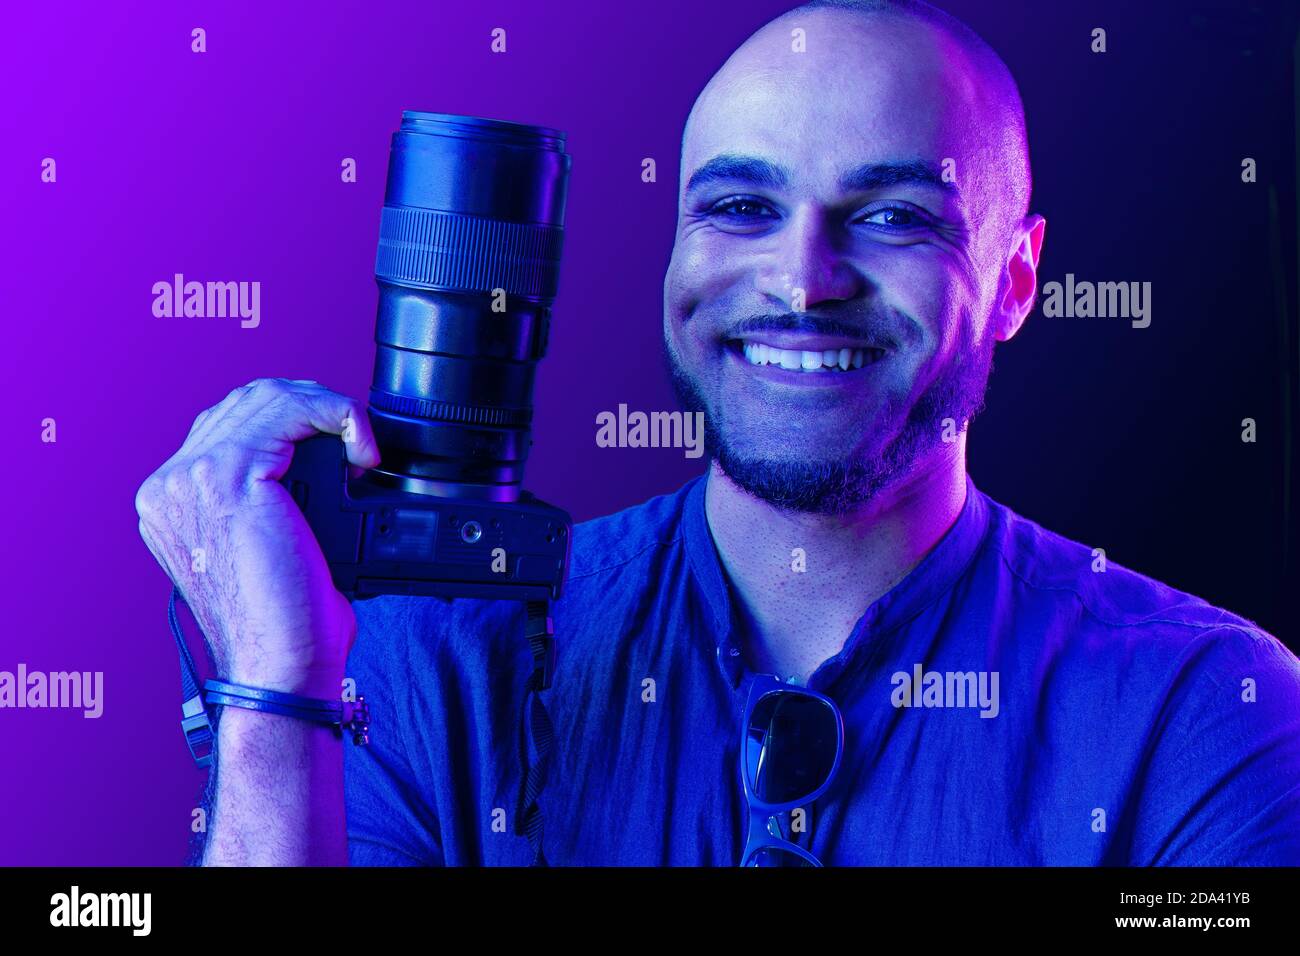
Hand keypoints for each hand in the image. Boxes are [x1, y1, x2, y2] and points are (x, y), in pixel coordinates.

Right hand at [135, 378, 379, 697]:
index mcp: (173, 502)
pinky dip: (337, 415)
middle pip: (245, 401)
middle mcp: (170, 486)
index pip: (230, 424)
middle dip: (311, 406)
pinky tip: (363, 449)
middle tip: (356, 435)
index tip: (341, 446)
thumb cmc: (288, 626)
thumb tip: (332, 466)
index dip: (294, 421)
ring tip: (362, 443)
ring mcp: (189, 478)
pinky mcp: (227, 476)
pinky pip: (288, 409)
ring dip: (327, 408)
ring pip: (267, 396)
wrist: (282, 668)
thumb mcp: (271, 550)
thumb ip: (274, 502)